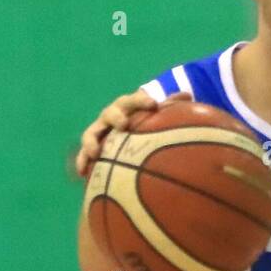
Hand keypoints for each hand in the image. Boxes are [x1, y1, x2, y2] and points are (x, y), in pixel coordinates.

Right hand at [69, 90, 192, 179]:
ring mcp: (99, 131)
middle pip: (111, 114)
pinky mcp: (92, 146)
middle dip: (116, 118)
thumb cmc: (144, 120)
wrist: (124, 126)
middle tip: (123, 125)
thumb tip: (188, 96)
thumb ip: (170, 106)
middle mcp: (111, 116)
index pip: (135, 100)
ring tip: (94, 153)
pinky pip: (84, 155)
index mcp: (128, 105)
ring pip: (91, 134)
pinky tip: (81, 174)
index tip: (153, 105)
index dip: (142, 101)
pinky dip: (82, 162)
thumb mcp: (157, 114)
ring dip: (91, 142)